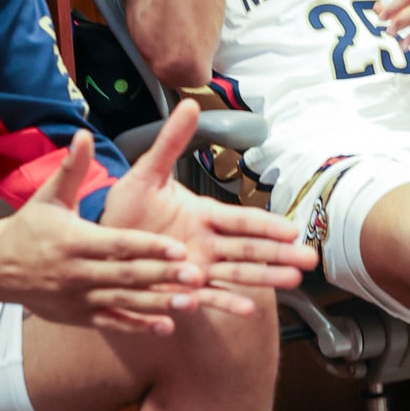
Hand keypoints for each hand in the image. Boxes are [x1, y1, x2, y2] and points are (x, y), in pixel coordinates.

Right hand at [0, 129, 205, 334]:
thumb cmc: (28, 228)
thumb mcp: (48, 197)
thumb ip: (71, 168)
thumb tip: (83, 134)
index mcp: (74, 241)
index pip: (118, 245)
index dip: (149, 247)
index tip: (179, 248)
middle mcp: (77, 272)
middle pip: (126, 276)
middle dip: (162, 276)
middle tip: (196, 275)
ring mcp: (78, 298)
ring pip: (124, 302)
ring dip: (158, 305)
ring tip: (190, 303)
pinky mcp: (79, 316)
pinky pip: (112, 322)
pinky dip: (138, 326)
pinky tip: (166, 326)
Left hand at [101, 100, 316, 323]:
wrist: (100, 242)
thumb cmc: (124, 208)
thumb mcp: (146, 173)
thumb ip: (170, 143)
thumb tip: (189, 103)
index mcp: (203, 215)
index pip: (242, 219)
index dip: (267, 224)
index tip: (293, 228)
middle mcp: (207, 243)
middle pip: (249, 248)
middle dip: (279, 254)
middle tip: (309, 259)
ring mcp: (198, 268)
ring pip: (238, 273)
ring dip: (266, 277)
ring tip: (292, 280)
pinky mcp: (183, 290)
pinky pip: (208, 297)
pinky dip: (227, 303)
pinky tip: (249, 308)